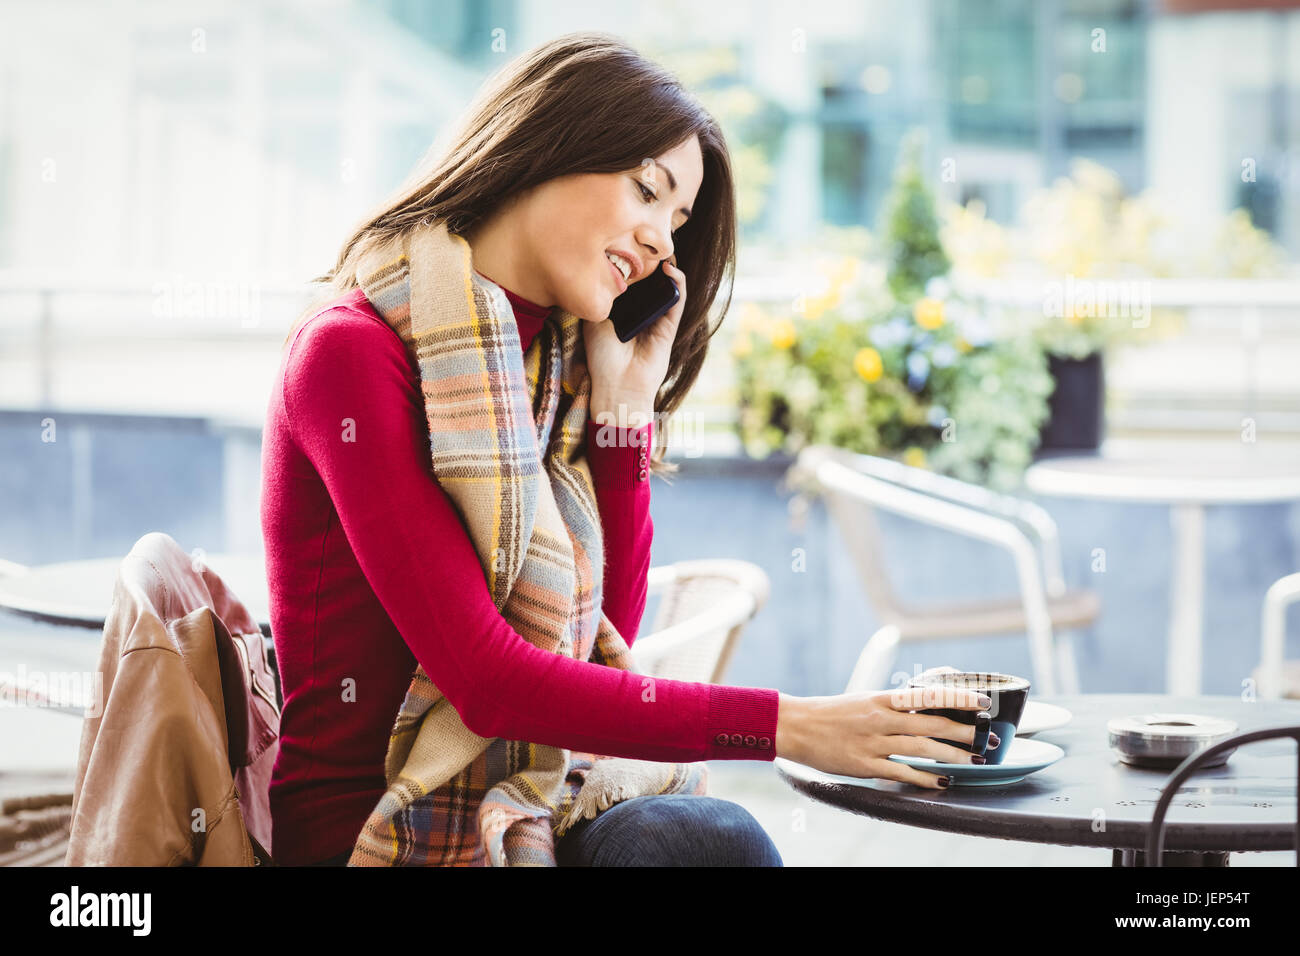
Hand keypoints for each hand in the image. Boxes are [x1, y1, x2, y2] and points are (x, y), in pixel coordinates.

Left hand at [584, 256, 685, 427]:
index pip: (634, 284)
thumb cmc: (603, 358)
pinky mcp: (670, 328)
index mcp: (626, 314)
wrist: (616, 385)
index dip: (636, 265)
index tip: (631, 243)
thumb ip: (598, 300)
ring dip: (668, 268)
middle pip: (653, 283)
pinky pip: (678, 301)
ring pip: (668, 288)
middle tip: (649, 240)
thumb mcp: (593, 322)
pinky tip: (669, 269)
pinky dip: (677, 283)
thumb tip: (594, 274)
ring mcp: (659, 320)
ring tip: (662, 249)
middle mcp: (644, 315)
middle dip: (653, 262)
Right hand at [775, 686, 995, 789]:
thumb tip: (928, 707)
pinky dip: (924, 777)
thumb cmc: (834, 713)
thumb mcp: (865, 700)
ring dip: (952, 756)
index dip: (958, 699)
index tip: (982, 702)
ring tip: (974, 761)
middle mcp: (880, 718)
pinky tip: (942, 781)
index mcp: (882, 699)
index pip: (928, 696)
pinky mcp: (864, 765)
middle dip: (964, 732)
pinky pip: (901, 771)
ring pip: (921, 749)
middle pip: (931, 725)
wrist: (797, 725)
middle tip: (988, 739)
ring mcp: (873, 743)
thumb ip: (894, 705)